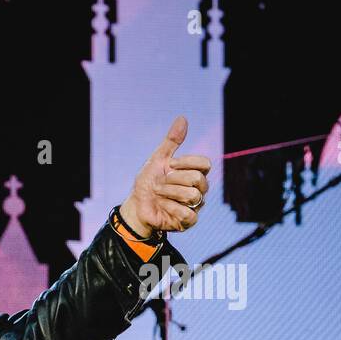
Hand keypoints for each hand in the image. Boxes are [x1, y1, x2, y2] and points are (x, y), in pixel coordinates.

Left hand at [120, 115, 210, 237]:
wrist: (136, 206)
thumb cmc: (148, 183)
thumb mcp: (157, 160)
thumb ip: (171, 141)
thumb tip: (182, 118)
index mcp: (195, 173)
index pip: (204, 163)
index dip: (185, 163)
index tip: (169, 165)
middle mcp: (199, 188)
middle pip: (197, 178)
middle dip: (172, 180)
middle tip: (159, 184)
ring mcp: (195, 205)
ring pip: (192, 195)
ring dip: (168, 193)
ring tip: (158, 195)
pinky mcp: (188, 221)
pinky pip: (187, 213)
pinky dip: (169, 207)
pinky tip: (161, 206)